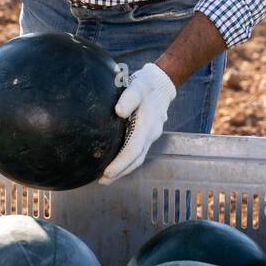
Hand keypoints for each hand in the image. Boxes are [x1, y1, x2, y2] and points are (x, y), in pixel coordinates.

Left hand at [101, 63, 176, 183]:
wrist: (162, 84)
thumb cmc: (147, 86)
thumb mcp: (137, 87)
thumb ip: (128, 98)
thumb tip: (119, 112)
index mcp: (147, 126)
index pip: (133, 151)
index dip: (120, 164)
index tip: (107, 173)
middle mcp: (150, 135)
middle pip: (136, 160)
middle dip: (120, 172)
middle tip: (102, 181)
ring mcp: (151, 136)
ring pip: (138, 158)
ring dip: (123, 170)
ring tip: (107, 177)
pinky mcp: (148, 135)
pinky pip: (138, 152)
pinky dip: (127, 161)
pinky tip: (117, 162)